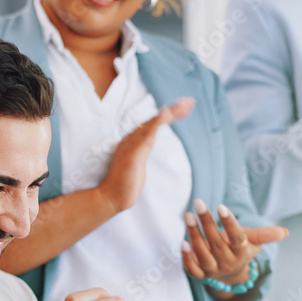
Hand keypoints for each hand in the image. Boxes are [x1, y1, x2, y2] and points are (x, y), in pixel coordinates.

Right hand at [97, 98, 194, 213]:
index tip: (184, 108)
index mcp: (134, 142)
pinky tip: (166, 113)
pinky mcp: (134, 153)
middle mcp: (132, 140)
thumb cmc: (124, 185)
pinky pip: (147, 135)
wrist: (111, 197)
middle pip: (155, 120)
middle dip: (174, 110)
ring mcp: (132, 145)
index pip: (154, 124)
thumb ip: (142, 155)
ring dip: (170, 113)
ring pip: (153, 123)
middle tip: (190, 101)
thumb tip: (147, 150)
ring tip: (185, 104)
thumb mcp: (137, 167)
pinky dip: (157, 122)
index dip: (169, 115)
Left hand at [182, 199, 286, 291]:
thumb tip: (284, 232)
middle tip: (199, 203)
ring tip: (188, 216)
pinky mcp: (199, 274)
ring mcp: (213, 270)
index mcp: (242, 252)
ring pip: (203, 254)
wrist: (230, 274)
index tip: (221, 206)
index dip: (230, 223)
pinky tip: (182, 242)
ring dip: (195, 236)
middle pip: (217, 243)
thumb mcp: (252, 241)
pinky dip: (186, 258)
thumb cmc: (240, 249)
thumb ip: (264, 235)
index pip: (237, 238)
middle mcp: (228, 262)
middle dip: (207, 223)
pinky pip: (192, 269)